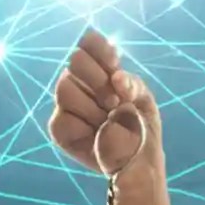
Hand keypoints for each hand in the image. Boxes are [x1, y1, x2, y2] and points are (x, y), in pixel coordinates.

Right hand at [48, 28, 163, 176]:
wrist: (139, 161)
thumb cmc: (141, 127)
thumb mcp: (144, 100)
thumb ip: (131, 83)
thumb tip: (116, 78)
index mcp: (101, 69)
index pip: (89, 42)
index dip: (101, 50)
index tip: (115, 65)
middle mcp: (80, 82)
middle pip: (76, 60)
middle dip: (99, 80)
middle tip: (115, 101)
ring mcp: (67, 105)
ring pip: (65, 87)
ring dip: (92, 106)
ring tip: (107, 121)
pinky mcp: (60, 128)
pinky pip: (62, 118)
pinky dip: (83, 127)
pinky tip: (96, 134)